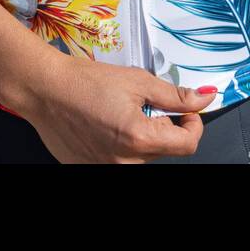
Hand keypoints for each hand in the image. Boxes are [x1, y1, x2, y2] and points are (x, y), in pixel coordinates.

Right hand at [23, 54, 217, 163]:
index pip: (188, 144)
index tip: (186, 110)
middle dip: (163, 127)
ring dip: (141, 137)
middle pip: (164, 150)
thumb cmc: (85, 82)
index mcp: (140, 139)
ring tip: (118, 113)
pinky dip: (119, 145)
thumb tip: (203, 98)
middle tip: (143, 103)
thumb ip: (174, 95)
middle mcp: (125, 163)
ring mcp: (107, 170)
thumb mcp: (137, 80)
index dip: (193, 122)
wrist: (45, 90)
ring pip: (142, 157)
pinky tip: (104, 124)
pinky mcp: (91, 170)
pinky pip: (118, 161)